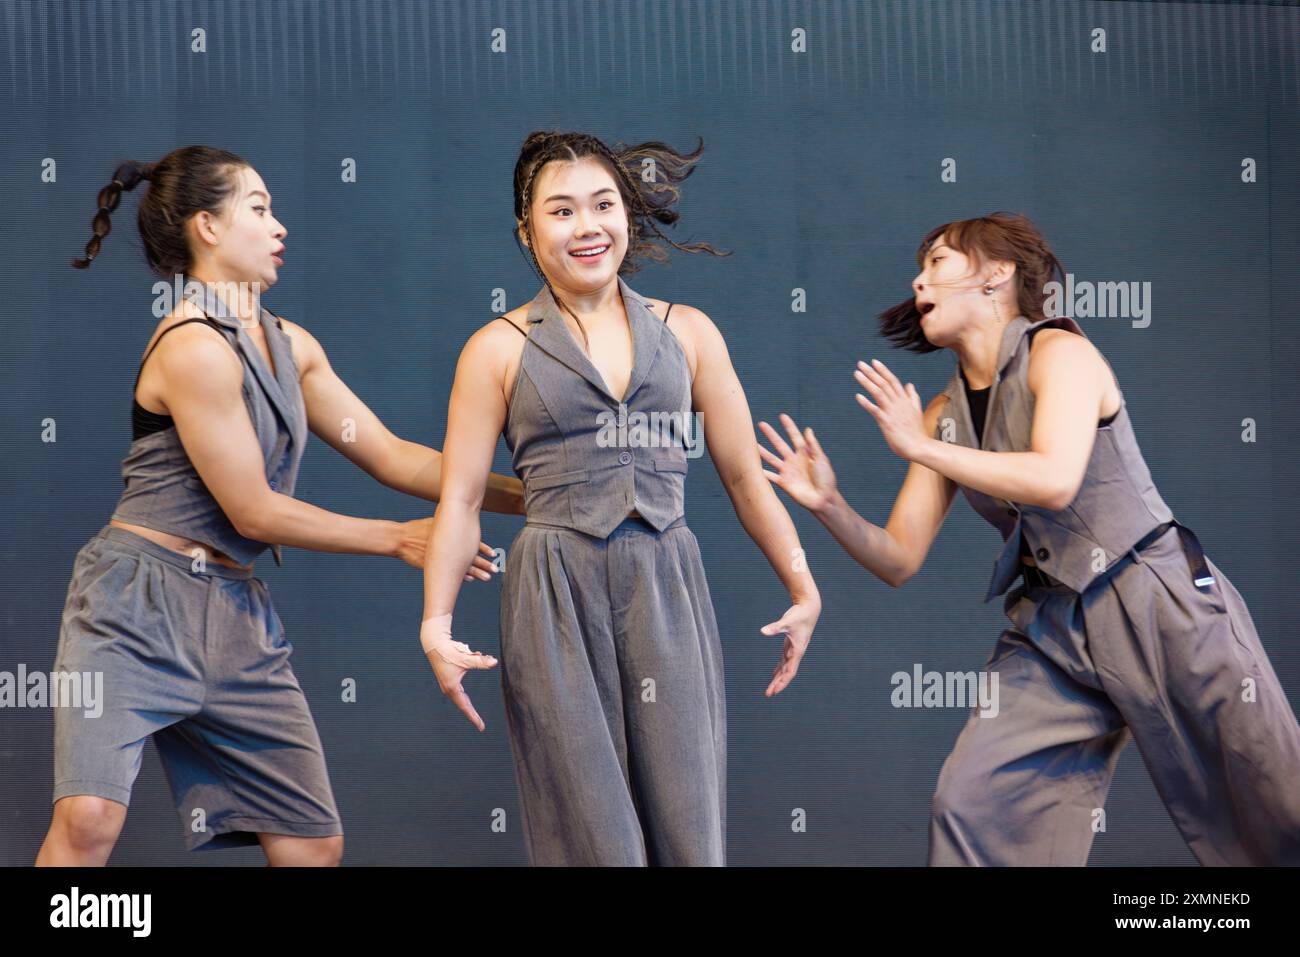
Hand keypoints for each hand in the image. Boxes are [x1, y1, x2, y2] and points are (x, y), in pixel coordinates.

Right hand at [395, 517, 499, 580]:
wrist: (400, 538)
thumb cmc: (417, 528)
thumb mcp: (435, 522)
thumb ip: (448, 524)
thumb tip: (459, 518)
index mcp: (451, 535)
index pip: (471, 542)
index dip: (484, 549)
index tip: (494, 554)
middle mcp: (449, 546)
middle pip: (471, 556)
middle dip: (485, 564)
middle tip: (496, 570)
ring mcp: (442, 557)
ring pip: (463, 567)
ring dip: (477, 573)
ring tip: (487, 577)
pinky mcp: (435, 566)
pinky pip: (450, 572)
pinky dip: (461, 576)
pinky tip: (470, 580)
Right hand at [421, 613, 497, 730]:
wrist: (434, 643)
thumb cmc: (448, 652)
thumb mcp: (465, 658)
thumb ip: (480, 661)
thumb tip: (494, 662)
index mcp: (452, 688)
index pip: (465, 707)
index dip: (474, 717)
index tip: (481, 727)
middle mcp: (449, 689)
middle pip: (465, 703)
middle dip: (473, 712)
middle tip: (481, 725)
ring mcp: (448, 684)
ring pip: (465, 688)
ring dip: (471, 672)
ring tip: (467, 655)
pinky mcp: (449, 678)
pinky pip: (463, 681)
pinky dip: (469, 667)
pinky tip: (469, 653)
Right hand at [756, 414, 837, 513]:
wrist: (823, 498)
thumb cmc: (826, 479)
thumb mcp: (821, 459)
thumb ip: (813, 445)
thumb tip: (807, 429)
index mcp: (804, 453)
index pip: (795, 437)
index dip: (789, 427)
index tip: (782, 416)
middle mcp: (793, 460)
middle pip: (779, 444)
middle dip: (771, 434)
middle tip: (761, 424)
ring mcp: (787, 471)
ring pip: (771, 458)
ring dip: (762, 451)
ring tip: (752, 443)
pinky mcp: (783, 482)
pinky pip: (770, 476)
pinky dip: (761, 472)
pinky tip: (752, 467)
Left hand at [760, 596, 819, 696]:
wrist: (809, 608)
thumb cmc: (799, 614)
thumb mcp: (786, 622)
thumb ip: (775, 627)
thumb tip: (762, 631)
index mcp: (797, 651)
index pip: (789, 672)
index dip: (782, 682)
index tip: (774, 691)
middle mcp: (795, 653)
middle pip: (786, 673)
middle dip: (777, 684)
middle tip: (768, 695)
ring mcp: (793, 650)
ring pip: (785, 668)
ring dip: (778, 678)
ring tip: (770, 689)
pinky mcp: (790, 645)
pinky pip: (784, 661)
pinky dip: (779, 668)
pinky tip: (774, 674)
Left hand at [854, 359, 926, 460]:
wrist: (918, 447)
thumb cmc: (916, 432)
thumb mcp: (916, 410)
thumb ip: (912, 397)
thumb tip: (909, 384)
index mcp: (905, 400)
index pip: (893, 381)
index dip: (883, 371)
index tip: (874, 362)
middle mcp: (898, 403)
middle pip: (884, 383)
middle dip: (872, 372)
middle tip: (860, 363)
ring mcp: (892, 412)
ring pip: (879, 392)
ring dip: (867, 382)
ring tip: (857, 373)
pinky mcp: (887, 422)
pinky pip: (875, 410)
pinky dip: (866, 402)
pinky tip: (857, 396)